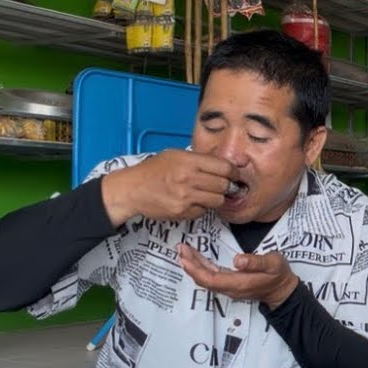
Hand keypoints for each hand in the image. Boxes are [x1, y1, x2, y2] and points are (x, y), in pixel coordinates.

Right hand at [102, 149, 237, 224]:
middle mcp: (188, 178)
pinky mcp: (182, 212)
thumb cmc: (153, 170)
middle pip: (224, 185)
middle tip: (226, 186)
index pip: (224, 167)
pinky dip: (202, 207)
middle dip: (228, 186)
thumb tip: (225, 165)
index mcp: (188, 161)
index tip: (234, 174)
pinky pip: (203, 211)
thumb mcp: (175, 155)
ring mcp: (185, 197)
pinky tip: (193, 201)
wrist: (132, 189)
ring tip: (209, 194)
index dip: (234, 172)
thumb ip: (199, 159)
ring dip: (217, 198)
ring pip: (217, 200)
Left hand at [177, 244, 298, 308]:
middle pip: (204, 280)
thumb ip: (256, 262)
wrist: (282, 290)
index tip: (185, 257)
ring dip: (194, 266)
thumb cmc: (279, 274)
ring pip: (206, 279)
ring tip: (184, 251)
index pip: (211, 279)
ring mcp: (229, 287)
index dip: (196, 270)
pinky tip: (195, 259)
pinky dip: (201, 267)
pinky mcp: (230, 283)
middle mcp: (230, 288)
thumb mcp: (273, 264)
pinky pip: (211, 277)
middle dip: (190, 266)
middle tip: (180, 249)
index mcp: (239, 283)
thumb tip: (237, 260)